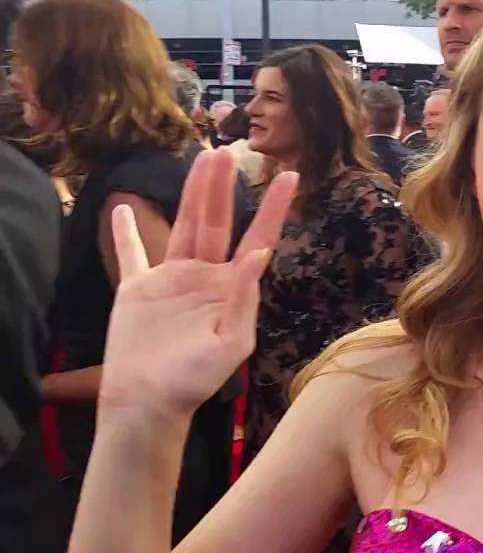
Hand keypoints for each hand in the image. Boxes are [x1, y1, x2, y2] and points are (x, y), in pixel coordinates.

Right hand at [98, 149, 298, 418]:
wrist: (149, 402)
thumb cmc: (195, 380)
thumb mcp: (231, 342)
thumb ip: (244, 296)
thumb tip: (259, 253)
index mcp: (232, 287)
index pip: (258, 237)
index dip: (274, 208)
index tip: (290, 176)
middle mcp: (205, 276)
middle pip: (217, 221)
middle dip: (222, 187)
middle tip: (228, 150)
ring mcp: (171, 279)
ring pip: (184, 224)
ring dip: (192, 193)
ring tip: (201, 159)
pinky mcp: (137, 288)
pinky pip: (132, 253)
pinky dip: (125, 232)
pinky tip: (121, 206)